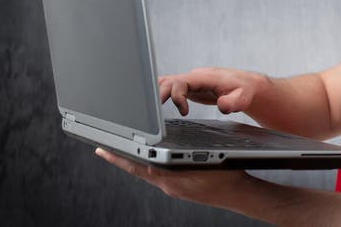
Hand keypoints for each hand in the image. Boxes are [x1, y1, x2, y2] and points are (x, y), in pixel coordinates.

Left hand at [94, 148, 249, 206]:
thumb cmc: (228, 174)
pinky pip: (156, 174)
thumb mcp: (207, 157)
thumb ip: (184, 153)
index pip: (138, 164)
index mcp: (171, 176)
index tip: (103, 148)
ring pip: (146, 171)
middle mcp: (168, 184)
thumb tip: (162, 148)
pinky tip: (146, 156)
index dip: (120, 155)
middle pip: (138, 168)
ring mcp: (173, 186)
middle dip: (120, 157)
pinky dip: (146, 164)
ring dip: (132, 159)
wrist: (240, 193)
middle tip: (101, 147)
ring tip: (117, 149)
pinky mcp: (178, 186)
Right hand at [158, 67, 265, 116]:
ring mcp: (191, 81)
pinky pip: (170, 87)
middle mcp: (195, 77)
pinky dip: (160, 92)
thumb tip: (222, 105)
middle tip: (153, 114)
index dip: (177, 96)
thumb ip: (233, 102)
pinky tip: (152, 103)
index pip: (181, 81)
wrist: (245, 85)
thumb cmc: (243, 90)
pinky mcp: (189, 87)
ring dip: (156, 92)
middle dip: (158, 94)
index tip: (184, 111)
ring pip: (167, 82)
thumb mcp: (243, 98)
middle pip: (169, 81)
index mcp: (204, 78)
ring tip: (147, 109)